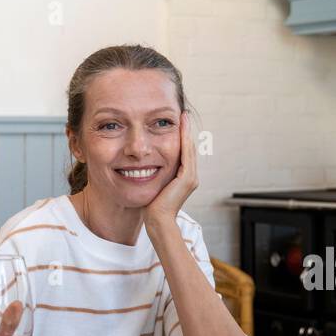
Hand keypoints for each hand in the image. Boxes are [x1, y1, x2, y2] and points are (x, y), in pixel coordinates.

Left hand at [145, 111, 197, 227]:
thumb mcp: (153, 186)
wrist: (157, 221)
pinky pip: (187, 153)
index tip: (176, 122)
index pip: (184, 153)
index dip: (181, 137)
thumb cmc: (152, 207)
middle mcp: (191, 177)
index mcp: (184, 179)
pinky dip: (184, 139)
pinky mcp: (187, 178)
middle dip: (185, 131)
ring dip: (187, 131)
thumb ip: (154, 175)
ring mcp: (191, 178)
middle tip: (183, 115)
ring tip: (183, 116)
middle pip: (189, 148)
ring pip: (190, 149)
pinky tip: (180, 127)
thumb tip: (144, 167)